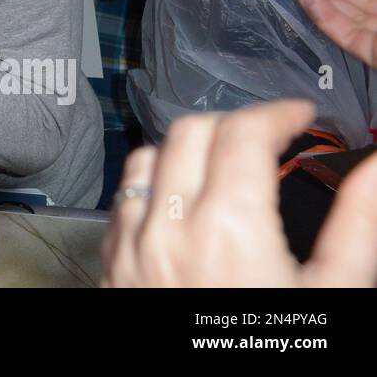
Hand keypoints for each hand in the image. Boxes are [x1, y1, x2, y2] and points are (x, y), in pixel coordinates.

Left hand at [102, 99, 376, 286]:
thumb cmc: (276, 351)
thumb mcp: (334, 294)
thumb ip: (356, 224)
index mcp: (229, 227)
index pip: (244, 131)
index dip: (279, 112)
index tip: (302, 117)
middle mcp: (169, 227)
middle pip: (190, 131)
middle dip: (234, 123)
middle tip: (270, 139)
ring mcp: (132, 246)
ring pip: (147, 157)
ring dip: (187, 149)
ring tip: (225, 166)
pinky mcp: (111, 266)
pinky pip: (123, 200)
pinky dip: (152, 185)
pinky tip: (182, 204)